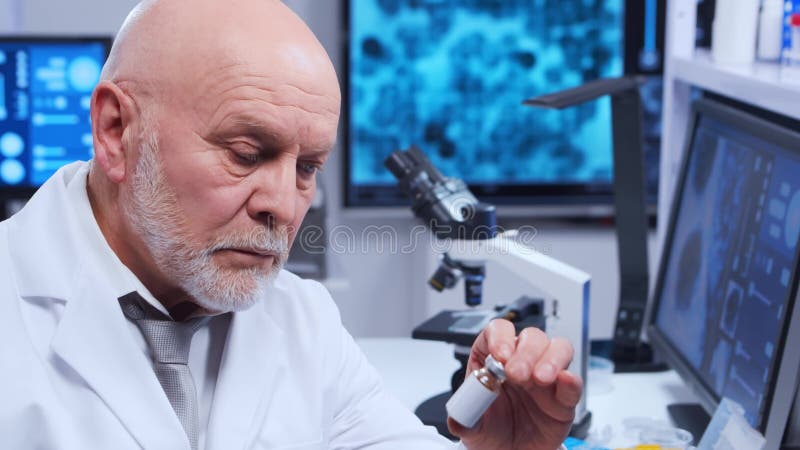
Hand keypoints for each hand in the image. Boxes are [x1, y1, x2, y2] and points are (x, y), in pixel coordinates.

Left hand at [448, 319, 581, 449]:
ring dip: (550, 359)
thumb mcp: (472, 424)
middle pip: (530, 337)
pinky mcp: (564, 397)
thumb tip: (456, 419)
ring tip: (540, 378)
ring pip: (558, 348)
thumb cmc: (490, 429)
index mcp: (494, 359)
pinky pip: (573, 382)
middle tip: (517, 374)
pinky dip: (571, 380)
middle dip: (525, 352)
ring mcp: (545, 375)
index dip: (500, 337)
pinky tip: (564, 382)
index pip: (498, 331)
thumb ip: (463, 419)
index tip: (500, 354)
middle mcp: (522, 361)